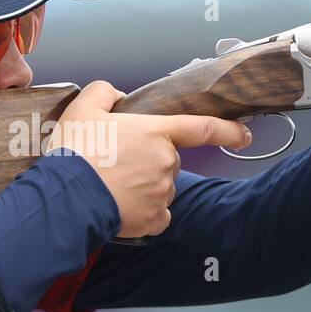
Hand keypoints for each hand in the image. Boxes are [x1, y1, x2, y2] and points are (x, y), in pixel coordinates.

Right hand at [47, 81, 250, 236]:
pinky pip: (158, 215)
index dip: (228, 131)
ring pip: (162, 188)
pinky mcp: (153, 219)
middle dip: (149, 162)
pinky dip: (145, 213)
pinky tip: (124, 207)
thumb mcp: (83, 108)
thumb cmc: (75, 152)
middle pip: (169, 161)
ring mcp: (162, 192)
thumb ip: (103, 92)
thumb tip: (116, 96)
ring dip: (145, 187)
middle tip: (116, 165)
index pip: (203, 128)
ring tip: (113, 187)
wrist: (66, 196)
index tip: (244, 135)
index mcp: (156, 132)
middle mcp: (166, 162)